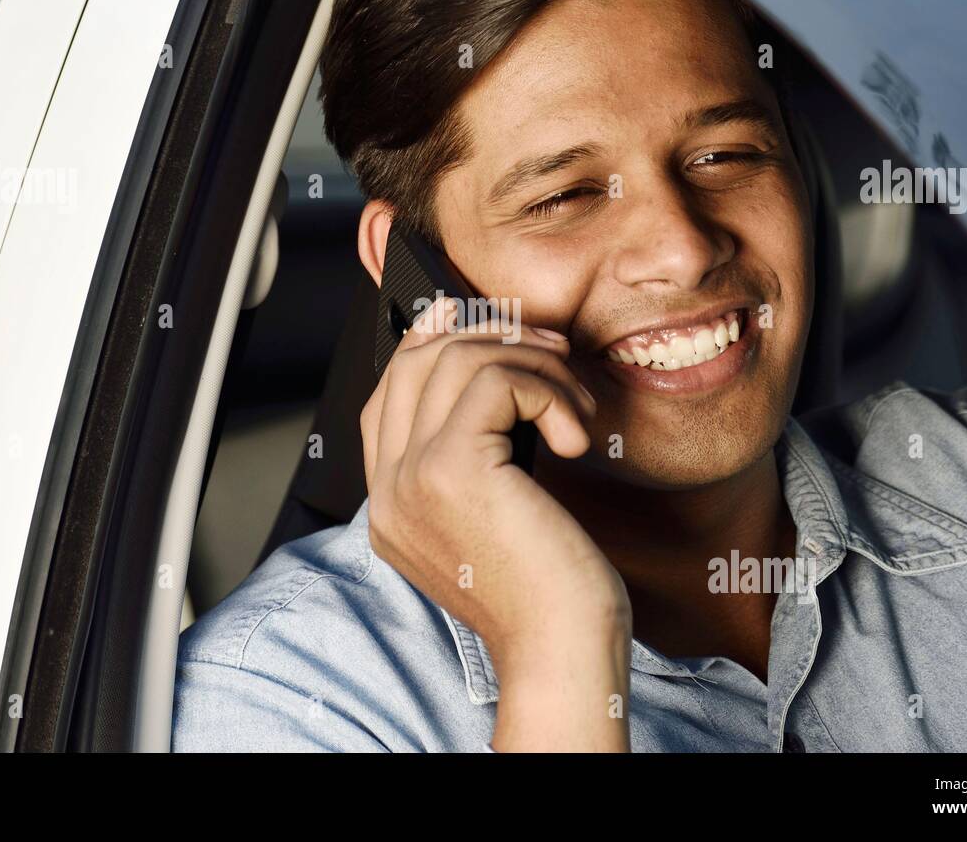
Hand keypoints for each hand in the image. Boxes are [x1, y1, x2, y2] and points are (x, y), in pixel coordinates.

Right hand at [361, 295, 631, 749]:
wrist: (560, 650)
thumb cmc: (548, 591)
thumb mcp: (498, 517)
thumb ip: (476, 459)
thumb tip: (493, 378)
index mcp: (392, 505)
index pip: (389, 393)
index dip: (429, 342)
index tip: (476, 316)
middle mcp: (389, 491)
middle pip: (415, 362)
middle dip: (491, 338)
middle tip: (553, 352)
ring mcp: (410, 479)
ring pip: (457, 361)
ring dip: (535, 365)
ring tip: (577, 404)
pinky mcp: (450, 469)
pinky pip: (494, 380)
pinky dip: (548, 390)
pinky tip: (574, 438)